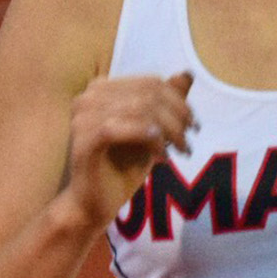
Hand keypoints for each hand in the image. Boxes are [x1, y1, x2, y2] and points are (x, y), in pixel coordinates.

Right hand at [60, 71, 195, 227]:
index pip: (151, 83)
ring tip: (179, 151)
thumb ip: (164, 103)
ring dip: (168, 130)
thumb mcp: (151, 131)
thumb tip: (186, 74)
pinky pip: (118, 129)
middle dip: (177, 117)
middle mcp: (88, 97)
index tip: (194, 126)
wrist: (94, 203)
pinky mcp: (83, 140)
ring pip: (139, 109)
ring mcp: (82, 117)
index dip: (179, 102)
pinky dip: (146, 137)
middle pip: (148, 94)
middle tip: (188, 142)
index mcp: (102, 89)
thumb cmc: (122, 167)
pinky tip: (161, 152)